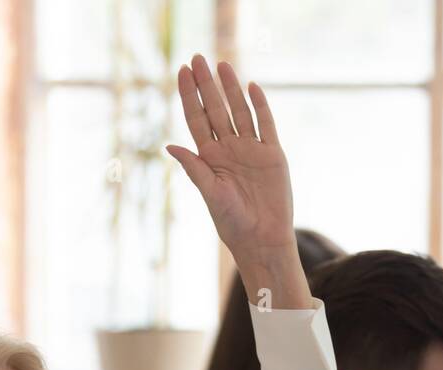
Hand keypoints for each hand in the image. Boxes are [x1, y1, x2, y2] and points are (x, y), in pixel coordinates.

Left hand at [168, 55, 306, 306]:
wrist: (262, 238)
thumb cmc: (232, 222)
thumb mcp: (210, 194)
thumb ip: (194, 168)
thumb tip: (170, 145)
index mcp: (209, 158)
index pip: (196, 119)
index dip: (189, 96)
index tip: (181, 72)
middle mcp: (228, 149)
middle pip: (215, 109)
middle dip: (206, 84)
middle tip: (197, 58)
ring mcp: (251, 150)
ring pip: (239, 111)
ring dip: (231, 89)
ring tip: (222, 64)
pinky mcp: (272, 154)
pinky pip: (266, 124)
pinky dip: (260, 106)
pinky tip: (252, 87)